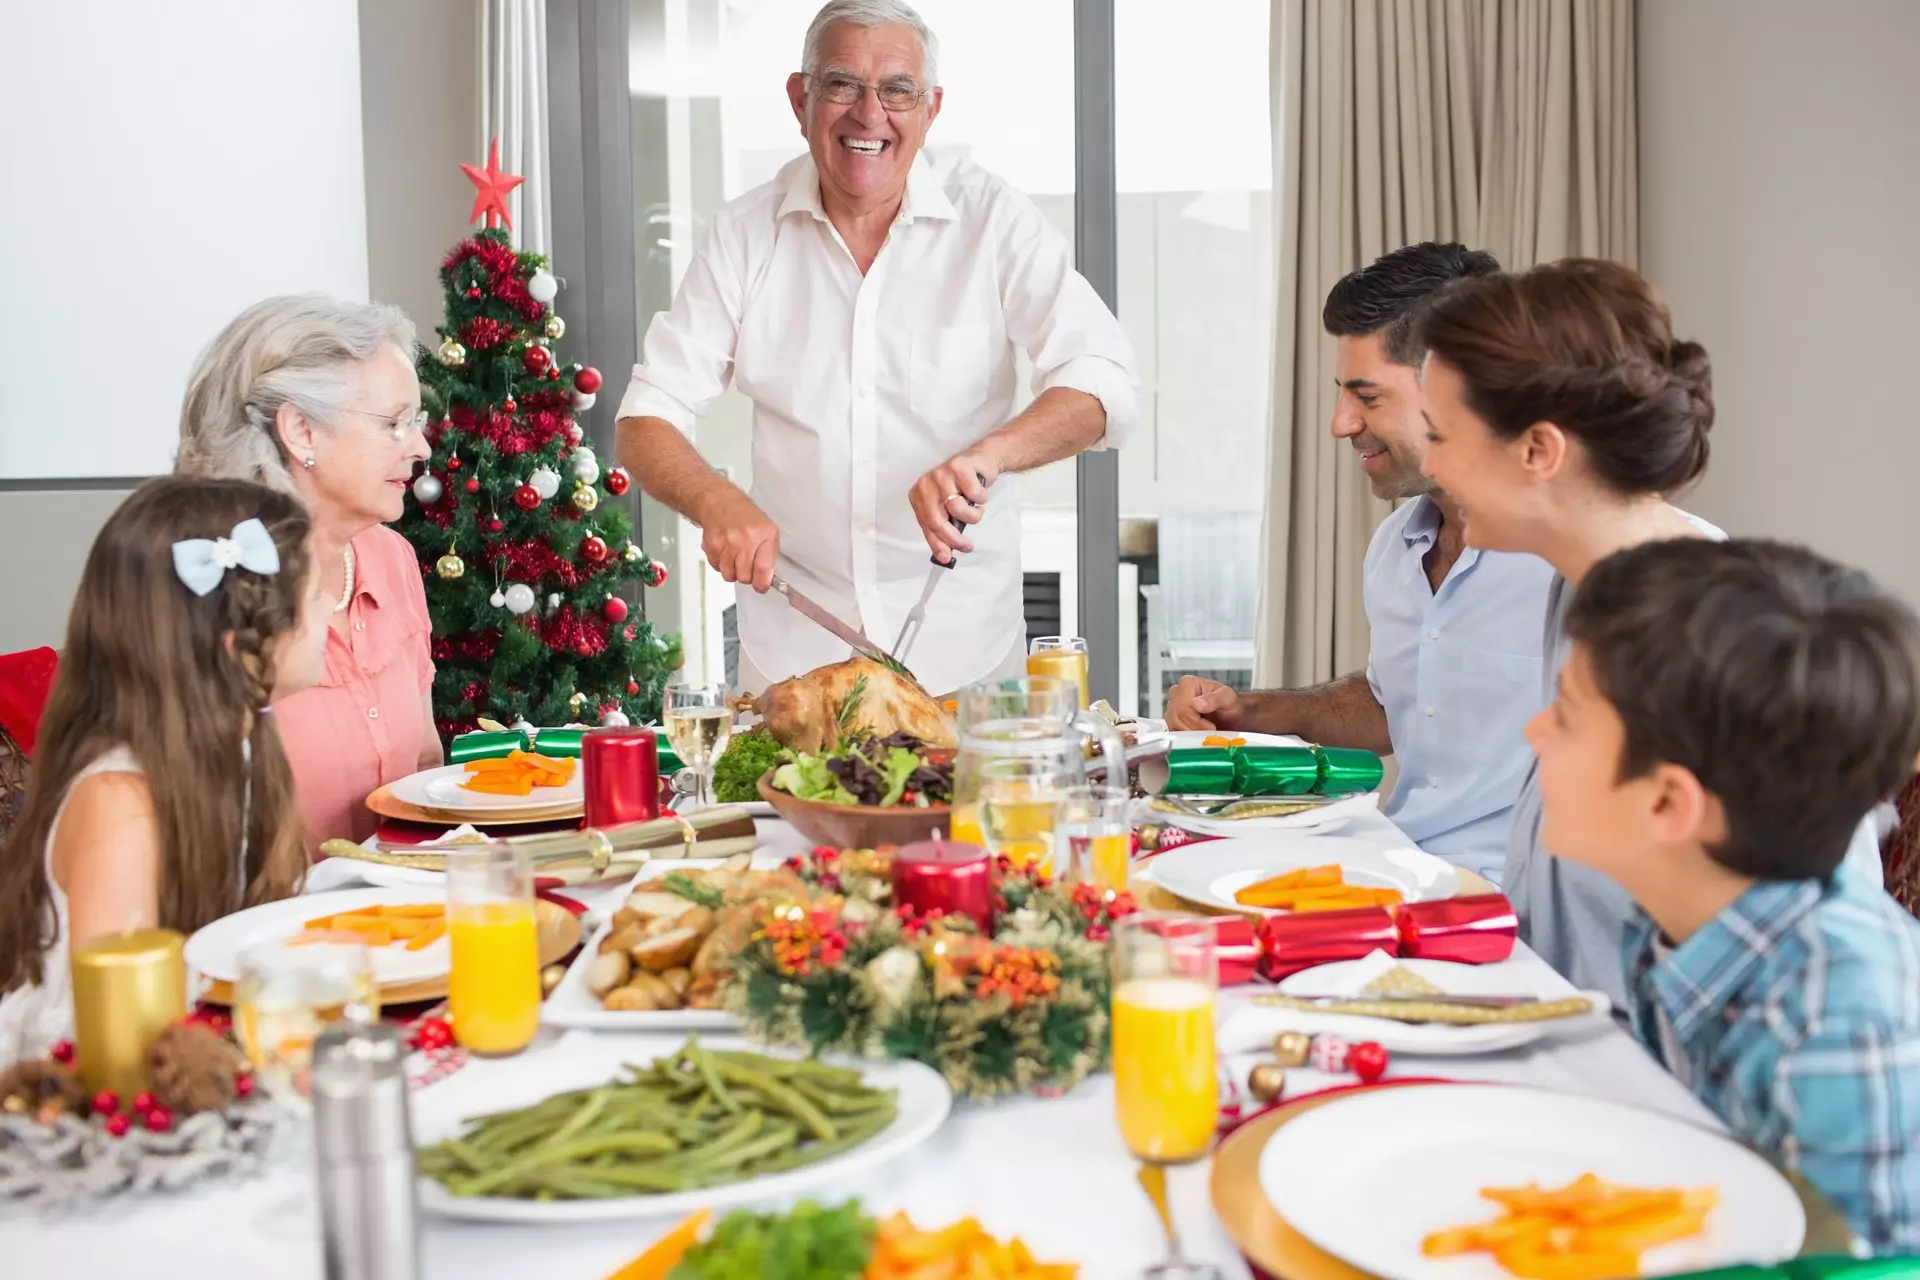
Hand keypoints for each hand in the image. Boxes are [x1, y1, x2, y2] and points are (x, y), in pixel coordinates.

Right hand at [694, 488, 779, 592]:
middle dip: (747, 576)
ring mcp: (726, 542)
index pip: (763, 568)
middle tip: (747, 565)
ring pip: (729, 575)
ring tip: (735, 557)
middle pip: (745, 576)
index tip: (761, 586)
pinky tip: (725, 551)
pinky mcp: (711, 545)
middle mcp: (745, 538)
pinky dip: (721, 564)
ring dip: (733, 571)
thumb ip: (770, 556)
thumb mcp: (768, 532)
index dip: (762, 583)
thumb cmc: (746, 518)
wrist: (721, 503)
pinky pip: (717, 568)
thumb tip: (768, 579)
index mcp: (763, 535)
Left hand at [908, 447, 999, 563]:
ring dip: (973, 516)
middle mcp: (926, 484)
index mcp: (919, 496)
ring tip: (977, 510)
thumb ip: (943, 527)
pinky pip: (974, 494)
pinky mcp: (959, 468)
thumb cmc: (962, 488)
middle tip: (967, 546)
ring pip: (958, 509)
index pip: (926, 525)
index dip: (936, 544)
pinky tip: (979, 494)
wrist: (979, 462)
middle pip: (938, 520)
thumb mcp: (947, 508)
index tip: (946, 557)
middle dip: (954, 538)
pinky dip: (981, 499)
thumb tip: (944, 553)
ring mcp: (942, 475)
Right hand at [1165, 676, 1238, 730]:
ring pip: (1173, 725)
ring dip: (1191, 733)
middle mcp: (1177, 693)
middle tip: (1210, 732)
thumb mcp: (1228, 699)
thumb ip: (1215, 699)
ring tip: (1206, 733)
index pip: (1183, 707)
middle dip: (1194, 728)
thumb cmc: (1230, 704)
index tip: (1211, 727)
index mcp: (1188, 684)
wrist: (1232, 715)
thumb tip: (1196, 704)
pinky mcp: (1173, 719)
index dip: (1195, 721)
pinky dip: (1186, 736)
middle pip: (1176, 717)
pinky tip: (1198, 735)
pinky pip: (1174, 730)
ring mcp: (1173, 707)